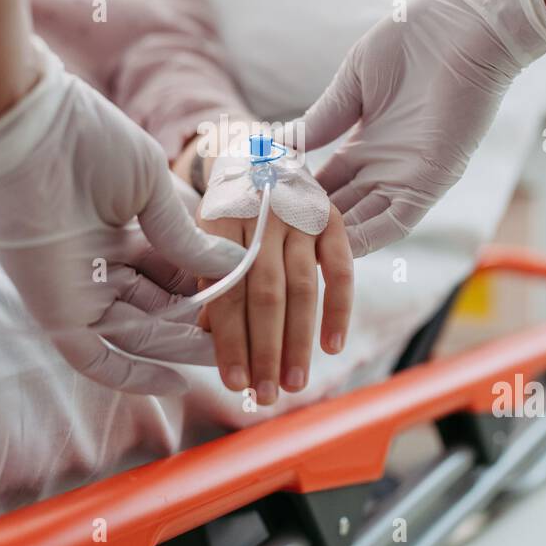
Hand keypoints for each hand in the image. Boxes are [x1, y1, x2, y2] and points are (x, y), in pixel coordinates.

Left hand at [0, 41, 243, 395]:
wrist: (26, 132)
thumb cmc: (85, 141)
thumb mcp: (152, 185)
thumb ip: (185, 234)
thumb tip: (235, 264)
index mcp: (120, 227)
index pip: (173, 269)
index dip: (210, 285)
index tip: (251, 295)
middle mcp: (100, 262)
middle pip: (159, 306)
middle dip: (203, 324)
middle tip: (249, 341)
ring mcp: (78, 289)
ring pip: (138, 333)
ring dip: (181, 350)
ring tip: (230, 361)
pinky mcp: (57, 313)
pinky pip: (96, 358)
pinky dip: (134, 375)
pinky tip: (177, 384)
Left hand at [196, 203, 352, 404]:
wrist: (258, 151)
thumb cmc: (228, 207)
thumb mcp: (204, 233)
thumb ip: (210, 279)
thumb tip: (210, 336)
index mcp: (223, 219)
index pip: (228, 290)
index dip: (231, 339)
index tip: (234, 381)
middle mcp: (265, 217)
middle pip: (267, 294)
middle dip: (266, 350)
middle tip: (265, 395)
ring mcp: (302, 217)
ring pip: (303, 289)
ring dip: (298, 342)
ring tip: (293, 383)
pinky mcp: (332, 219)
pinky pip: (341, 270)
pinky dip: (339, 310)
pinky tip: (331, 346)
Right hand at [290, 0, 545, 257]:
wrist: (464, 24)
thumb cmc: (415, 40)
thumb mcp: (353, 82)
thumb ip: (322, 118)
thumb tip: (281, 146)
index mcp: (366, 142)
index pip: (325, 183)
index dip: (296, 197)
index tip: (263, 209)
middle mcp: (384, 165)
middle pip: (339, 208)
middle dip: (309, 225)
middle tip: (272, 242)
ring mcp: (407, 175)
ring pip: (363, 221)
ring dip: (332, 238)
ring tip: (295, 255)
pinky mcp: (431, 180)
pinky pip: (397, 221)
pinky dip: (369, 237)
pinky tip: (338, 250)